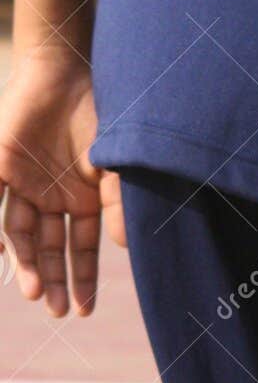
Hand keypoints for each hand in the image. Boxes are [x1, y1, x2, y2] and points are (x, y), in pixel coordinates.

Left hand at [0, 47, 125, 316]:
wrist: (67, 72)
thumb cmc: (102, 118)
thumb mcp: (117, 168)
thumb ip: (119, 206)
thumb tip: (121, 248)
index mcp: (84, 202)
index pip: (82, 250)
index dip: (83, 280)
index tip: (83, 310)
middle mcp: (54, 198)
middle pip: (51, 248)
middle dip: (53, 280)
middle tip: (55, 310)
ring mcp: (26, 182)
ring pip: (23, 232)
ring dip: (27, 262)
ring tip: (32, 291)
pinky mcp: (1, 163)